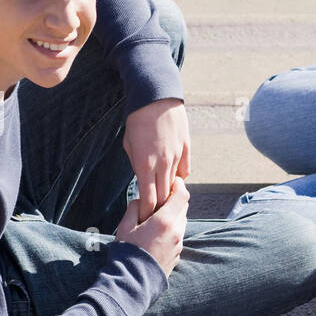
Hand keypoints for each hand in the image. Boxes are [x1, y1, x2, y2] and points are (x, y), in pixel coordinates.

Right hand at [113, 176, 189, 276]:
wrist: (133, 281)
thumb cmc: (127, 252)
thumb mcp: (125, 226)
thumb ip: (134, 208)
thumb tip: (141, 200)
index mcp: (165, 221)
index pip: (182, 195)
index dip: (179, 185)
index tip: (172, 182)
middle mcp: (177, 231)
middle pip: (184, 207)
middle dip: (174, 200)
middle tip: (161, 198)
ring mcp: (179, 244)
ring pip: (182, 221)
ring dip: (173, 216)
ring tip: (157, 218)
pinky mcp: (177, 254)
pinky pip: (178, 235)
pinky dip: (172, 230)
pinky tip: (157, 234)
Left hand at [123, 98, 189, 222]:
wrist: (156, 96)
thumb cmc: (137, 119)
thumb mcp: (129, 144)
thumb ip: (137, 164)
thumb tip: (144, 178)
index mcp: (144, 165)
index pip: (149, 199)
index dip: (148, 212)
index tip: (146, 219)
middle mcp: (163, 164)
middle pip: (164, 196)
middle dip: (160, 207)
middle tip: (155, 214)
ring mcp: (177, 156)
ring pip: (175, 184)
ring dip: (170, 191)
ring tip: (165, 198)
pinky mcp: (186, 148)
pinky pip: (185, 170)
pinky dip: (180, 176)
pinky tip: (174, 177)